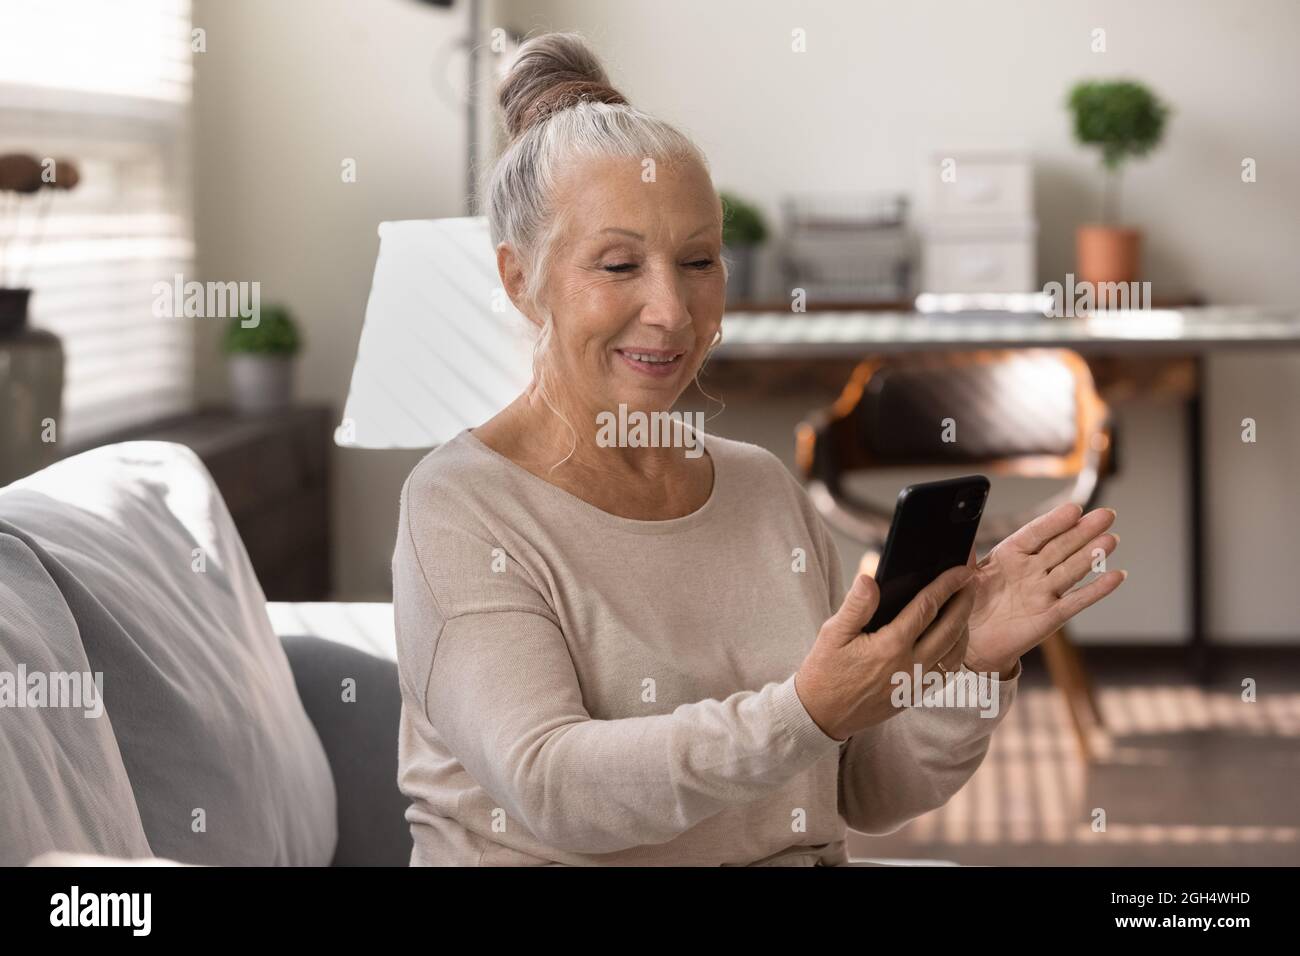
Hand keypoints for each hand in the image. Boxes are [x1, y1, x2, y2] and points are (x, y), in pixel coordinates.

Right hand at [795, 564, 975, 741]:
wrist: (822, 715)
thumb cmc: (825, 671)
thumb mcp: (832, 634)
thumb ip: (855, 606)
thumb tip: (870, 579)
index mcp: (889, 647)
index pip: (926, 608)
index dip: (947, 585)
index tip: (961, 569)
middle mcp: (909, 666)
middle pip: (950, 628)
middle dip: (964, 601)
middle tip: (972, 580)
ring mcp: (915, 683)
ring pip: (955, 652)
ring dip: (964, 625)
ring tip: (965, 605)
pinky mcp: (915, 694)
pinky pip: (947, 671)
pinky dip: (957, 650)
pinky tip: (954, 637)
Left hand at [965, 503, 1125, 674]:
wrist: (971, 643)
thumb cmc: (967, 603)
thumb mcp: (963, 577)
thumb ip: (965, 556)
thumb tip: (956, 531)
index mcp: (1009, 555)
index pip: (1035, 533)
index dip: (1054, 522)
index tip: (1073, 509)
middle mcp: (1031, 570)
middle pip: (1061, 547)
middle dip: (1083, 531)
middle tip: (1107, 514)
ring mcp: (1043, 592)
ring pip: (1072, 570)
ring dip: (1093, 555)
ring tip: (1111, 539)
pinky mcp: (1051, 615)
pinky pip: (1077, 601)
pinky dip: (1097, 589)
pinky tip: (1116, 576)